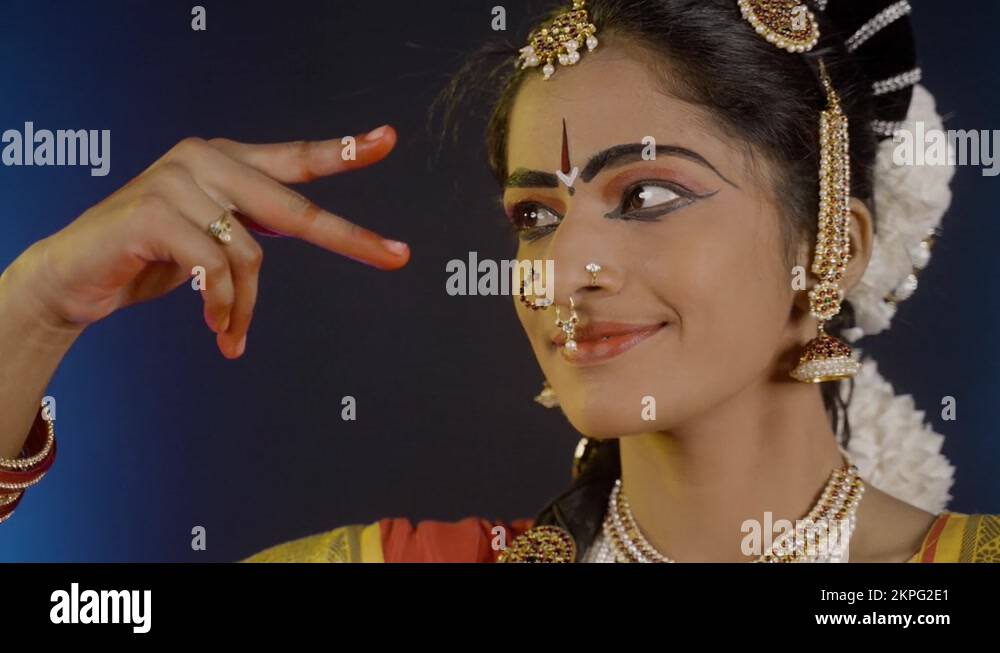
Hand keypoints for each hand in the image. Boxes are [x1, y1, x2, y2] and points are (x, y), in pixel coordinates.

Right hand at [10, 126, 408, 357]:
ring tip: (229, 333)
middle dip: (349, 238)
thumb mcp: (213, 236)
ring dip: (244, 306)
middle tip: (397, 257)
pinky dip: (222, 305)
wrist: (75, 275)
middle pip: (294, 208)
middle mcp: (206, 158)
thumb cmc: (150, 257)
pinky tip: (213, 325)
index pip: (295, 158)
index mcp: (226, 160)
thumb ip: (255, 225)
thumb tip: (312, 230)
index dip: (344, 150)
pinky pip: (217, 268)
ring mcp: (179, 180)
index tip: (388, 141)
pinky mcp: (155, 212)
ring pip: (251, 253)